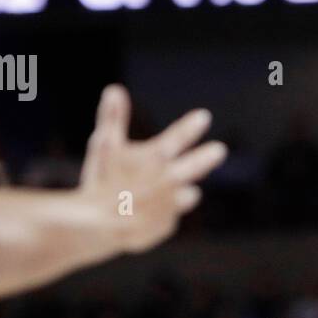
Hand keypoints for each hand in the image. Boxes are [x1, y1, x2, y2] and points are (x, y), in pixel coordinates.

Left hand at [79, 85, 228, 252]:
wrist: (98, 222)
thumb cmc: (105, 180)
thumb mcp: (105, 146)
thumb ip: (112, 120)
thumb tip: (114, 89)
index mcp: (158, 157)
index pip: (177, 140)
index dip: (189, 129)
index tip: (203, 116)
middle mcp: (168, 180)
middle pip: (189, 169)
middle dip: (201, 161)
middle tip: (219, 150)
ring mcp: (167, 205)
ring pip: (177, 199)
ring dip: (181, 196)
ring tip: (190, 193)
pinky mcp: (161, 227)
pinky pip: (160, 221)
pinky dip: (155, 218)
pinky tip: (140, 217)